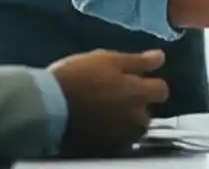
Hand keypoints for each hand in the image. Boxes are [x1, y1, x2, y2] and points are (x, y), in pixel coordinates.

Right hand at [48, 49, 169, 156]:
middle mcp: (136, 119)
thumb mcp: (107, 59)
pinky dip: (111, 138)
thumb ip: (137, 61)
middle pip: (146, 113)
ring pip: (132, 130)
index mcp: (139, 94)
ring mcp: (122, 139)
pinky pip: (117, 145)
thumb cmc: (77, 77)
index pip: (161, 91)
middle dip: (135, 106)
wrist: (46, 106)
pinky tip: (95, 128)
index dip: (150, 84)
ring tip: (101, 113)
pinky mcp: (106, 152)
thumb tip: (161, 57)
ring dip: (124, 123)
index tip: (135, 81)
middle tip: (112, 97)